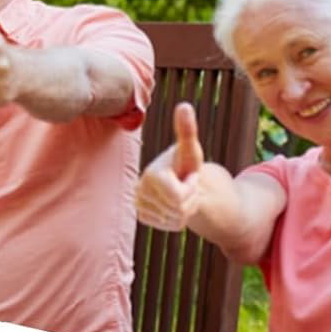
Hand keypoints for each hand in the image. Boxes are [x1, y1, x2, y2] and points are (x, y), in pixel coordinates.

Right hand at [134, 102, 206, 230]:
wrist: (179, 179)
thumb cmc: (186, 162)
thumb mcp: (190, 149)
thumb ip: (187, 130)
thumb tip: (184, 105)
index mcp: (150, 174)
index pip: (179, 197)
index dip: (191, 189)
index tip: (189, 176)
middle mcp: (139, 190)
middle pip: (179, 209)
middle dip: (191, 199)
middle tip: (186, 185)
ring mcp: (139, 205)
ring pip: (176, 220)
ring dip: (186, 209)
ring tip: (181, 194)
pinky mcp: (142, 217)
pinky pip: (170, 226)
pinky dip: (178, 218)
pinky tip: (174, 204)